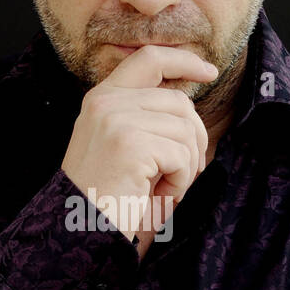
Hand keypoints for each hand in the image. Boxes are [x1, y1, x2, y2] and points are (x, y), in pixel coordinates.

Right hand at [60, 44, 217, 240]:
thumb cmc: (107, 197)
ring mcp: (116, 119)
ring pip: (185, 130)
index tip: (209, 72)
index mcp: (102, 98)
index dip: (184, 61)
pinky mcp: (130, 143)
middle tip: (181, 175)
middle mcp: (106, 102)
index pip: (149, 59)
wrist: (80, 230)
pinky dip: (180, 182)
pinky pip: (181, 156)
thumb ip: (147, 118)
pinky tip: (158, 196)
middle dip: (193, 140)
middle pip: (179, 102)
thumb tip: (190, 105)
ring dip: (186, 167)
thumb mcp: (124, 146)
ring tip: (163, 189)